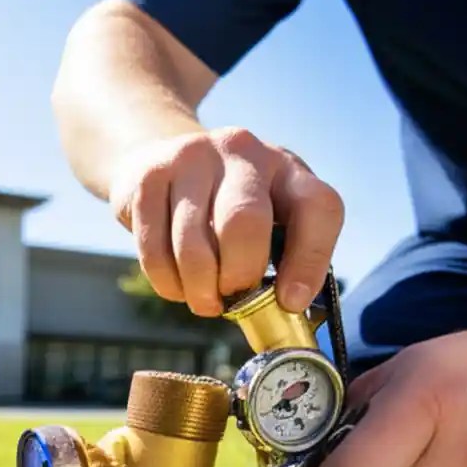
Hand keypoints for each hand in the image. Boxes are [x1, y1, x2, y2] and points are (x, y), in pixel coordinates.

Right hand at [108, 127, 344, 315]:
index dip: (309, 261)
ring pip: (193, 243)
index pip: (317, 207)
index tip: (290, 302)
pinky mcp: (148, 177)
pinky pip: (155, 249)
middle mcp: (243, 153)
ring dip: (199, 289)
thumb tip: (282, 314)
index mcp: (287, 169)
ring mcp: (192, 159)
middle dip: (238, 275)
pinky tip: (178, 285)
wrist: (159, 153)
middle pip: (245, 222)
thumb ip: (281, 257)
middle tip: (234, 298)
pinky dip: (168, 282)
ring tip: (204, 300)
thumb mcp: (266, 216)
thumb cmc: (223, 205)